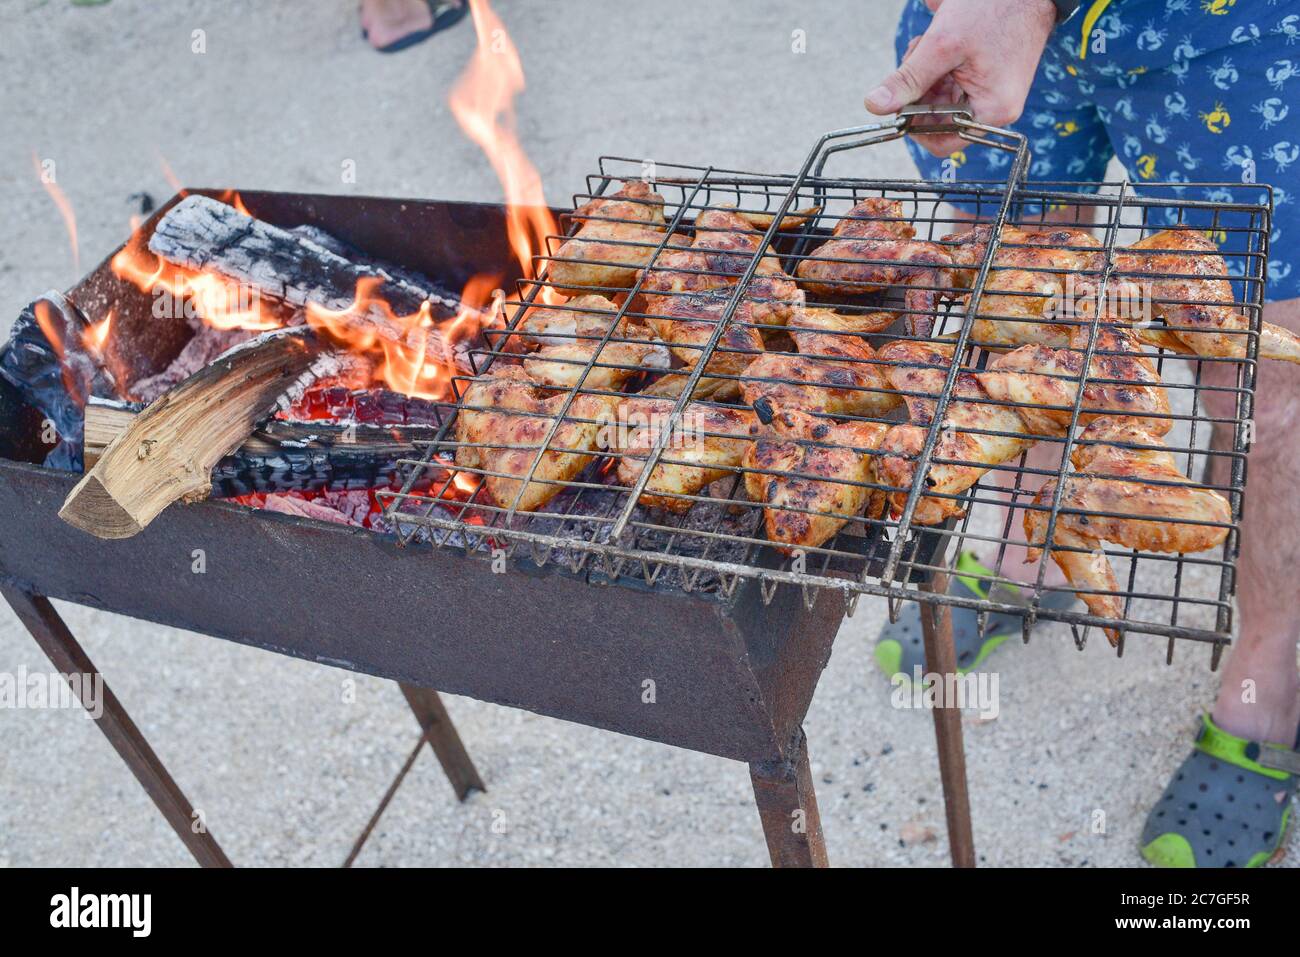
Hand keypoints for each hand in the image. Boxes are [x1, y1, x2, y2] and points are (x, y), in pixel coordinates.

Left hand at [866, 0, 1056, 155]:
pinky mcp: (988, 80)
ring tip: (927, 44)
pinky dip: (937, 69)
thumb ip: (907, 79)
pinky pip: (953, 86)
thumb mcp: (941, 46)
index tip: (898, 102)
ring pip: (942, 101)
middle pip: (939, 121)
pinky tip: (936, 44)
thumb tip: (875, 106)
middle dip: (919, 94)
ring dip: (925, 77)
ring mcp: (992, 95)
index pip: (941, 142)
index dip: (913, 126)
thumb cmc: (994, 9)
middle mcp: (995, 110)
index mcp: (991, 111)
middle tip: (914, 60)